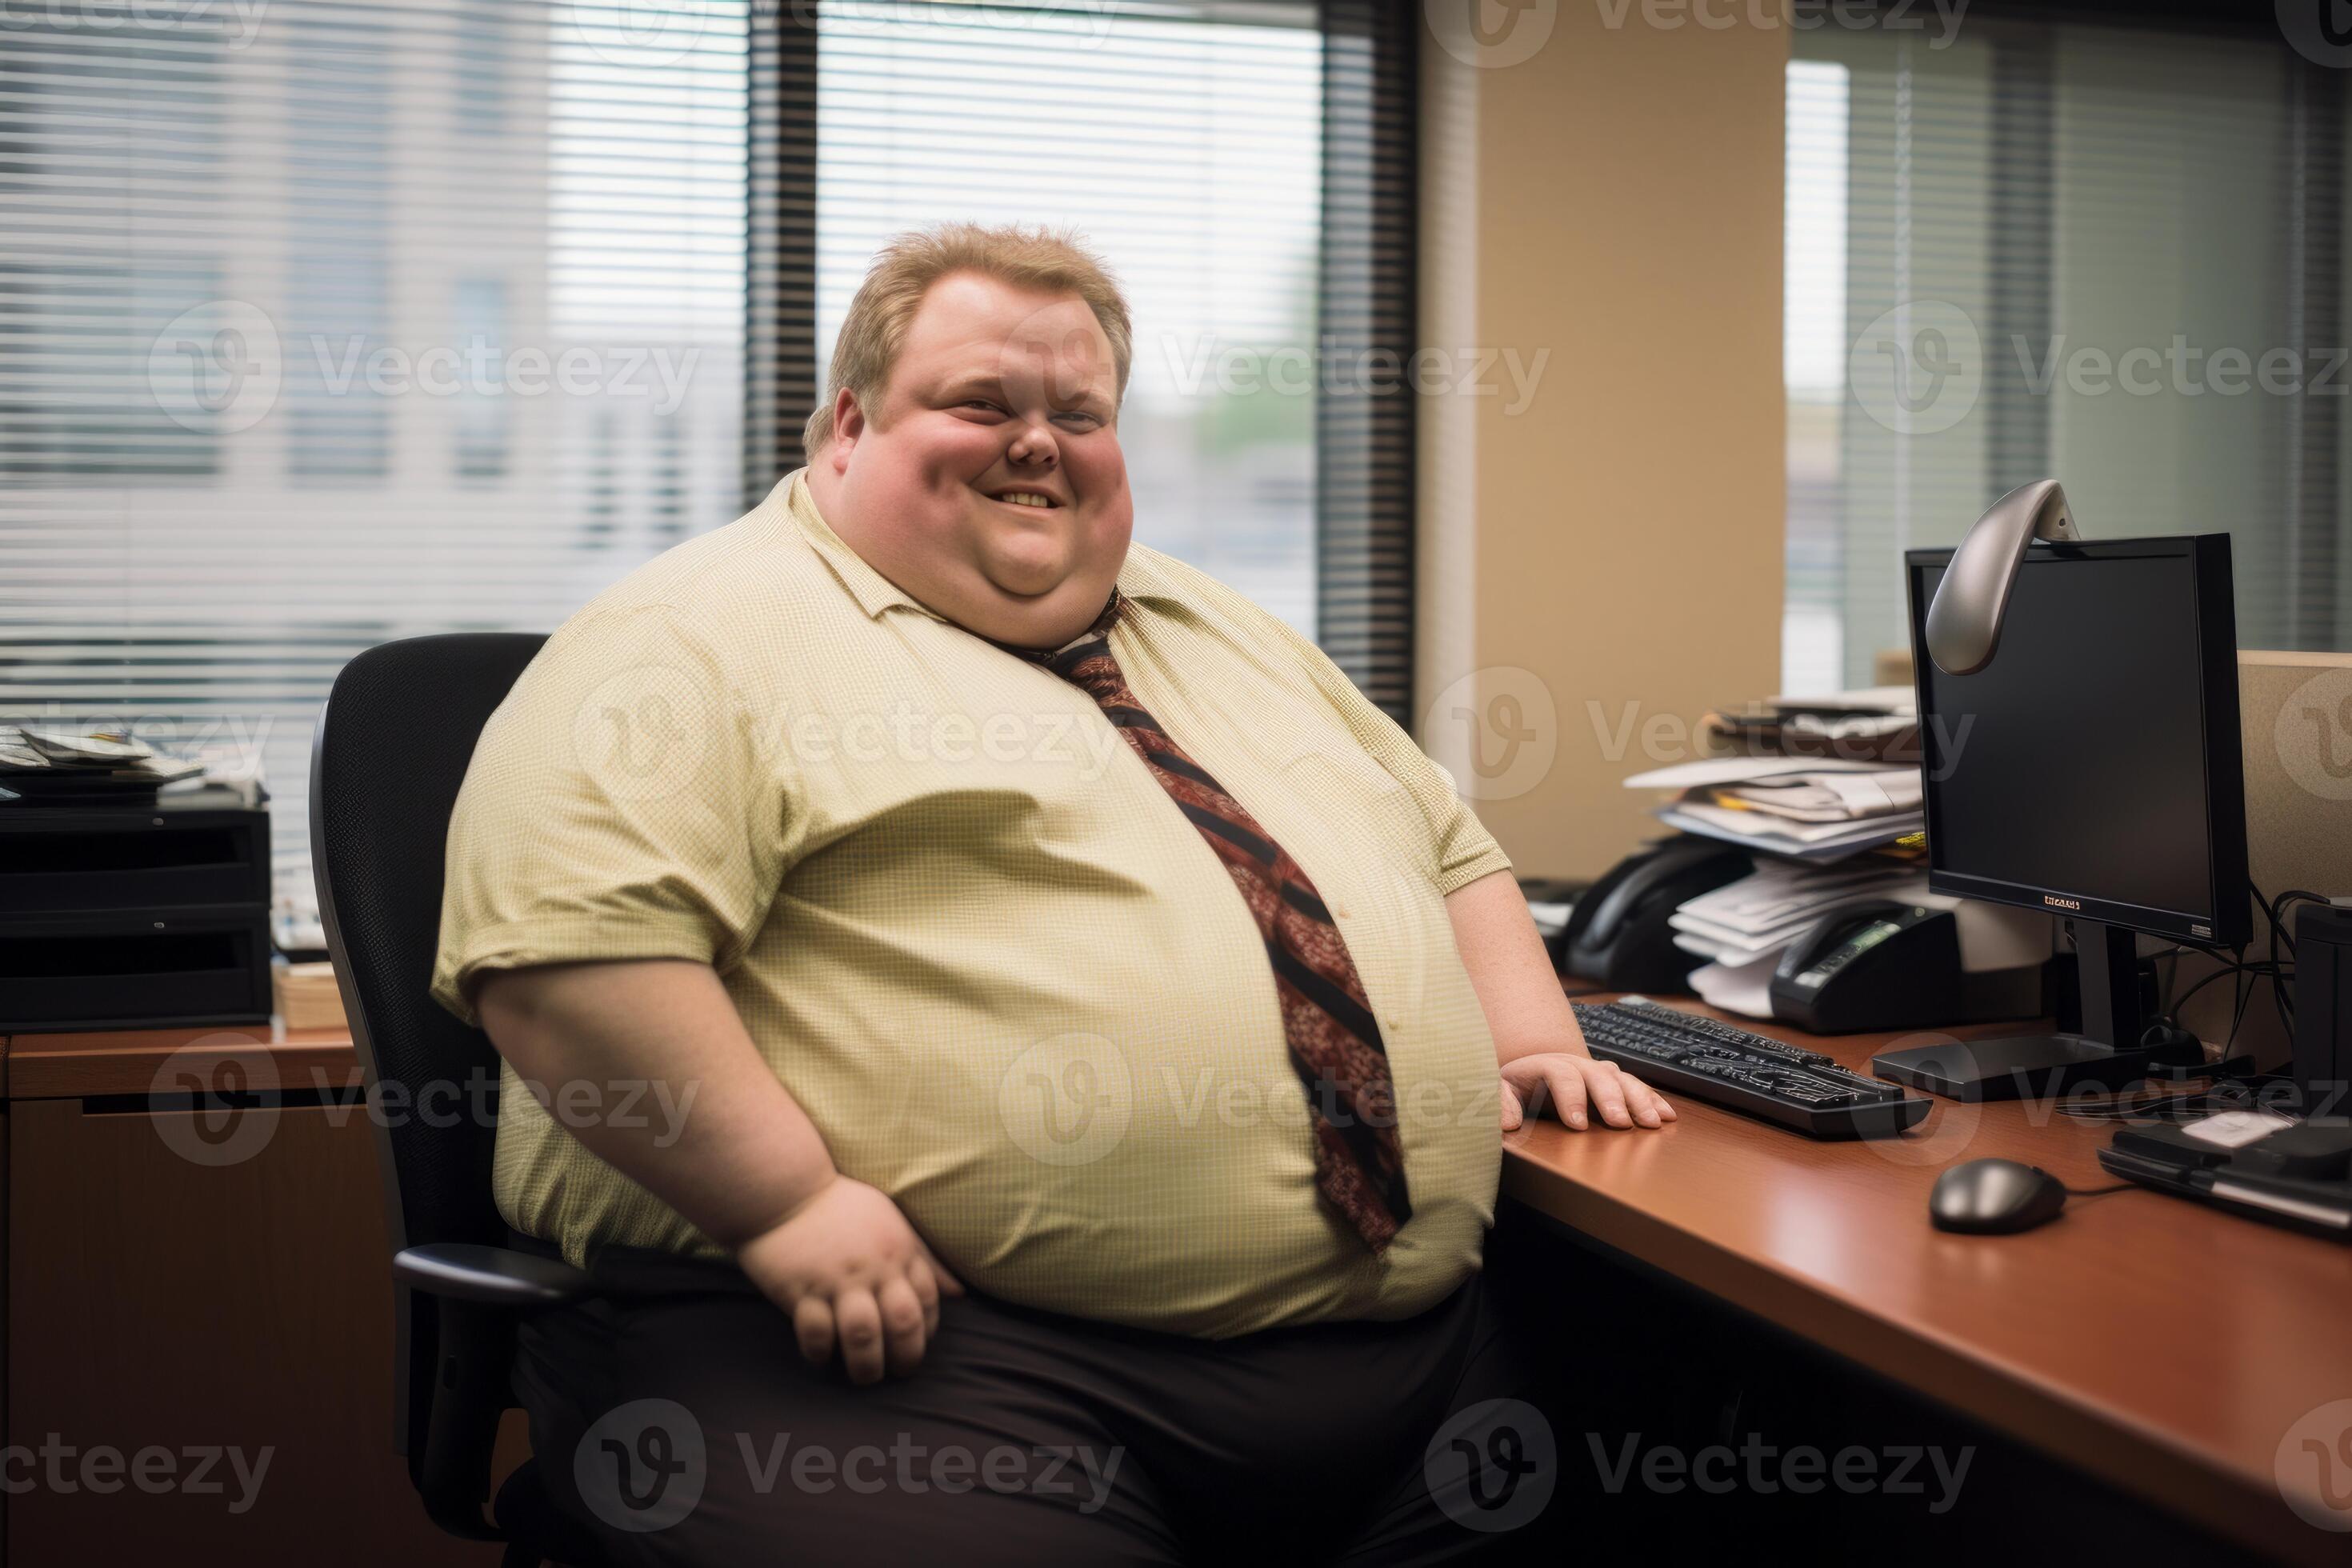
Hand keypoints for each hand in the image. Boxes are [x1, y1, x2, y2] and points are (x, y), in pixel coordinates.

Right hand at [734, 1175, 963, 1384]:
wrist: (786, 1191)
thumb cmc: (843, 1208)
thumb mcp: (894, 1224)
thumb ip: (926, 1261)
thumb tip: (959, 1294)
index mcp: (900, 1251)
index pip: (927, 1301)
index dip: (926, 1332)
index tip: (914, 1345)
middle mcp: (873, 1268)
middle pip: (902, 1324)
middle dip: (906, 1358)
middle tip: (897, 1373)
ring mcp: (837, 1280)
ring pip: (863, 1336)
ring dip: (866, 1366)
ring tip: (864, 1376)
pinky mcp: (801, 1290)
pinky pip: (817, 1334)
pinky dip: (822, 1352)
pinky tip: (822, 1355)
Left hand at [1499, 1051, 1674, 1131]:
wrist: (1529, 1074)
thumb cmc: (1515, 1086)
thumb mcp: (1499, 1091)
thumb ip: (1499, 1103)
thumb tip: (1507, 1122)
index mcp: (1546, 1064)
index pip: (1561, 1075)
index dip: (1570, 1098)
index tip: (1576, 1125)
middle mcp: (1576, 1064)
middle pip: (1598, 1075)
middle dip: (1612, 1099)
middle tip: (1621, 1124)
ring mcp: (1596, 1071)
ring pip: (1622, 1079)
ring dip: (1639, 1100)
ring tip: (1652, 1123)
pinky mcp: (1611, 1082)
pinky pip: (1636, 1087)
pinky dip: (1653, 1100)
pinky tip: (1667, 1116)